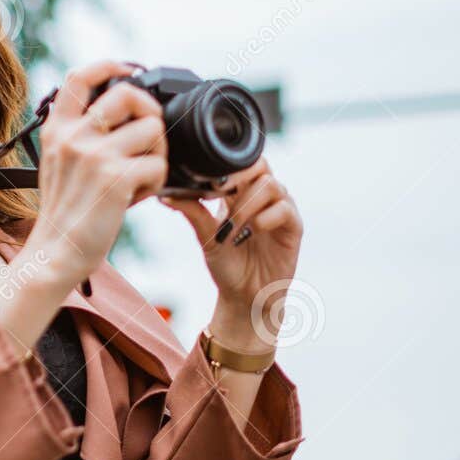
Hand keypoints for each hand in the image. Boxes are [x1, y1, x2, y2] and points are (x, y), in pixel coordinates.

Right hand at [26, 59, 167, 286]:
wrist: (56, 251)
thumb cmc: (64, 211)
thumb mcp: (58, 161)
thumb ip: (78, 134)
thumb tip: (120, 112)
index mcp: (58, 129)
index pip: (81, 76)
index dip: (111, 65)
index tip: (131, 72)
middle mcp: (74, 136)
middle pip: (129, 93)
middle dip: (150, 112)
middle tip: (148, 137)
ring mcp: (94, 155)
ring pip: (153, 129)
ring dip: (158, 154)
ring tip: (141, 175)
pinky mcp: (115, 178)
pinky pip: (158, 166)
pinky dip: (156, 184)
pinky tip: (138, 197)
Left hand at [157, 157, 303, 353]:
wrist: (245, 298)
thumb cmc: (227, 265)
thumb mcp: (206, 236)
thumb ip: (192, 212)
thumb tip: (166, 196)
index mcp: (242, 193)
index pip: (242, 161)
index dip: (227, 164)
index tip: (207, 180)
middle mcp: (263, 197)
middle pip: (261, 164)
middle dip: (239, 176)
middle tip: (220, 193)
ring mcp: (280, 210)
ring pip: (271, 185)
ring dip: (248, 203)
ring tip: (233, 226)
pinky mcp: (294, 228)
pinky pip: (285, 209)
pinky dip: (265, 218)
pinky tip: (252, 232)